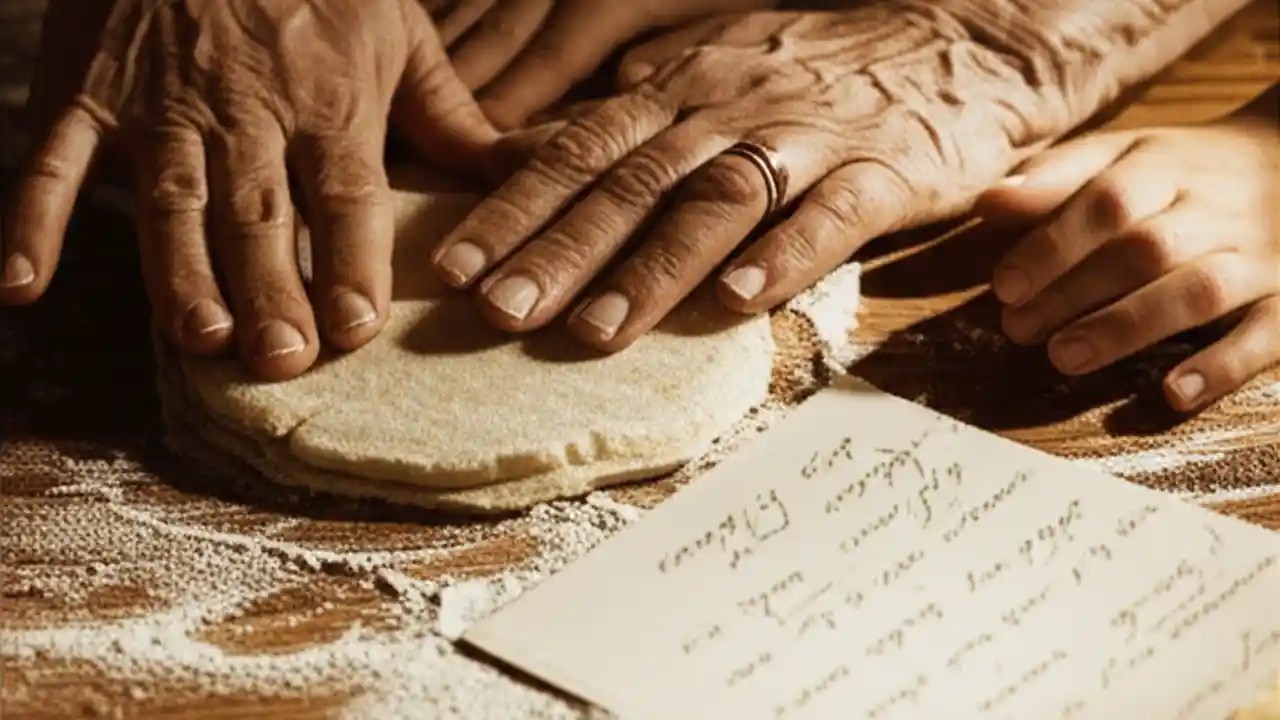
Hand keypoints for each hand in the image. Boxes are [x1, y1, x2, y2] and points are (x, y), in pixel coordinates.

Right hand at [1, 0, 497, 380]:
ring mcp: (162, 104)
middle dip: (271, 290)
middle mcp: (248, 112)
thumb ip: (452, 116)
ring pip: (172, 199)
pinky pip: (54, 159)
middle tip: (282, 360)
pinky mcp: (90, 92)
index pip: (345, 194)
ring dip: (181, 272)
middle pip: (260, 213)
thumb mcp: (400, 35)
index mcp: (330, 102)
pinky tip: (19, 284)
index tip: (355, 327)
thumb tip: (525, 170)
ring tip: (199, 339)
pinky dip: (33, 219)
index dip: (349, 261)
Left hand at [429, 9, 1052, 350]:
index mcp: (680, 90)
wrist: (960, 40)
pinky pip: (830, 215)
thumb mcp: (715, 70)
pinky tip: (740, 300)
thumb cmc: (820, 67)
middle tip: (497, 312)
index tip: (454, 267)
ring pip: (718, 200)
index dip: (514, 207)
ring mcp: (807, 139)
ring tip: (596, 331)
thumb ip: (640, 114)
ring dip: (654, 268)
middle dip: (559, 249)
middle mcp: (730, 110)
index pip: (580, 150)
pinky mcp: (882, 172)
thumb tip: (550, 152)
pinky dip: (784, 255)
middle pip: (632, 182)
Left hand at [981, 114, 1279, 411]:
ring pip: (1197, 292)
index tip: (1005, 285)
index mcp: (1164, 169)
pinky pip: (1266, 334)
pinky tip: (1174, 393)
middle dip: (1075, 293)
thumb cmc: (1185, 171)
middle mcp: (1213, 211)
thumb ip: (1056, 178)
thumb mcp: (1124, 153)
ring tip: (1065, 357)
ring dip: (1128, 327)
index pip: (1106, 201)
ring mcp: (1258, 258)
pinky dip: (1222, 366)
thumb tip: (987, 202)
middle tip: (1018, 329)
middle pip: (1145, 250)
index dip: (1053, 245)